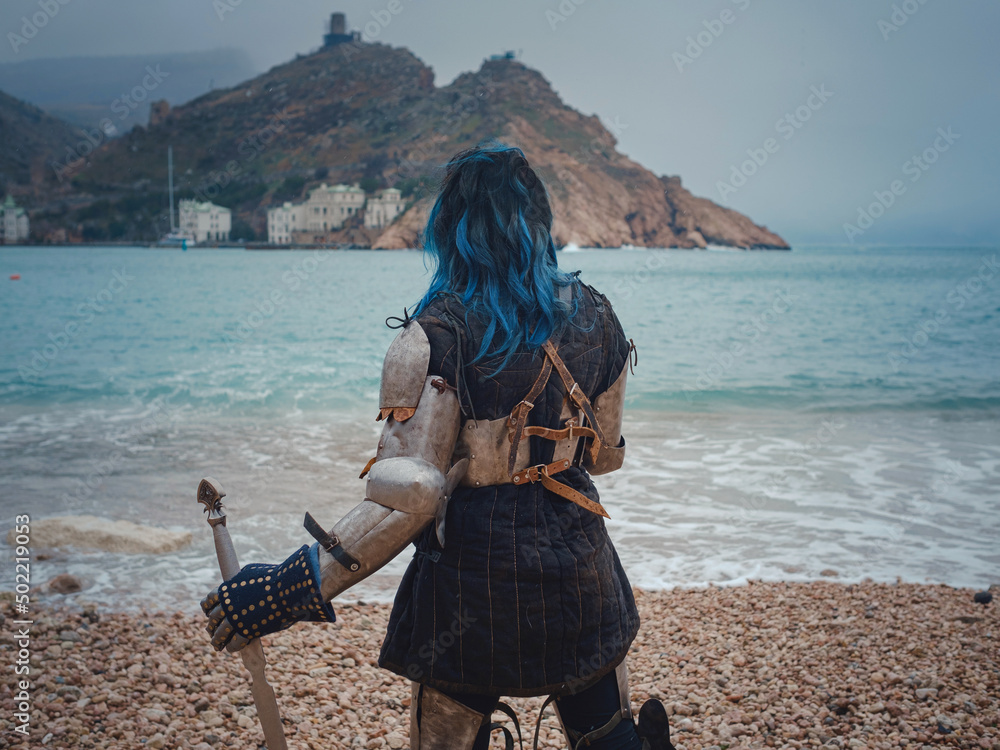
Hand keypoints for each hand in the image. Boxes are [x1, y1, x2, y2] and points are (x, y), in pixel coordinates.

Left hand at [198, 544, 335, 652]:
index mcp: (226, 590)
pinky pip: (235, 643)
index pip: (209, 601)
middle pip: (213, 620)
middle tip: (211, 633)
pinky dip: (232, 647)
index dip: (207, 609)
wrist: (288, 589)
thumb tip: (236, 583)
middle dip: (211, 627)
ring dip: (217, 641)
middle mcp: (227, 606)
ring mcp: (236, 620)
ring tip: (217, 646)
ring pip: (220, 634)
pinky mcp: (247, 631)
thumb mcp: (251, 572)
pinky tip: (232, 649)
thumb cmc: (274, 577)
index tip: (208, 614)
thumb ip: (240, 580)